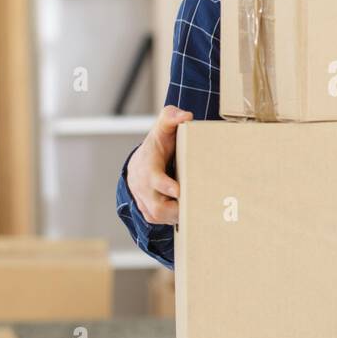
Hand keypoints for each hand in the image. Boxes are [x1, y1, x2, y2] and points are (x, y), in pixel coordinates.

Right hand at [127, 105, 192, 224]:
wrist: (139, 164)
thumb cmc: (157, 145)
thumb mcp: (162, 128)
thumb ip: (170, 118)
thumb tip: (186, 116)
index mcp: (148, 166)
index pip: (154, 179)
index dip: (165, 186)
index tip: (178, 190)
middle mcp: (143, 186)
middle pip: (157, 206)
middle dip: (176, 209)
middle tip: (197, 208)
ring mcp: (143, 200)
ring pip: (158, 217)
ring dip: (177, 217)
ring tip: (197, 213)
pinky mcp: (147, 211)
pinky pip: (158, 221)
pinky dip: (173, 221)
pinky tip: (190, 217)